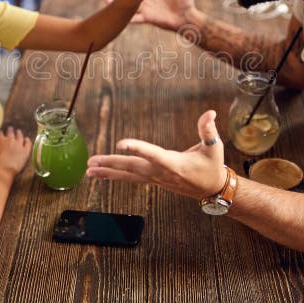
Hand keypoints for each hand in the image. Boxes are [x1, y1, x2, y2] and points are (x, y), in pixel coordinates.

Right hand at [0, 126, 31, 179]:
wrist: (1, 172)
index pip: (0, 132)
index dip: (1, 133)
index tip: (1, 133)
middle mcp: (9, 139)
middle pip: (10, 132)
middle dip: (10, 130)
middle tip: (10, 129)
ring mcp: (18, 145)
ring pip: (19, 136)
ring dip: (18, 133)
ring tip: (18, 132)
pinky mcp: (25, 151)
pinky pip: (28, 143)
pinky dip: (27, 140)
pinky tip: (27, 139)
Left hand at [86, 110, 226, 198]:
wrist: (211, 190)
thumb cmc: (212, 167)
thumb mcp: (214, 148)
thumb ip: (208, 130)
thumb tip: (211, 113)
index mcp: (174, 164)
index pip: (153, 154)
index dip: (138, 148)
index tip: (121, 143)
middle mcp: (160, 173)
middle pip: (132, 167)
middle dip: (111, 164)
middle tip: (91, 162)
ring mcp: (155, 178)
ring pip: (127, 175)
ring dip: (107, 172)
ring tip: (89, 170)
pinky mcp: (152, 180)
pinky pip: (130, 178)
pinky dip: (114, 176)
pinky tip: (101, 174)